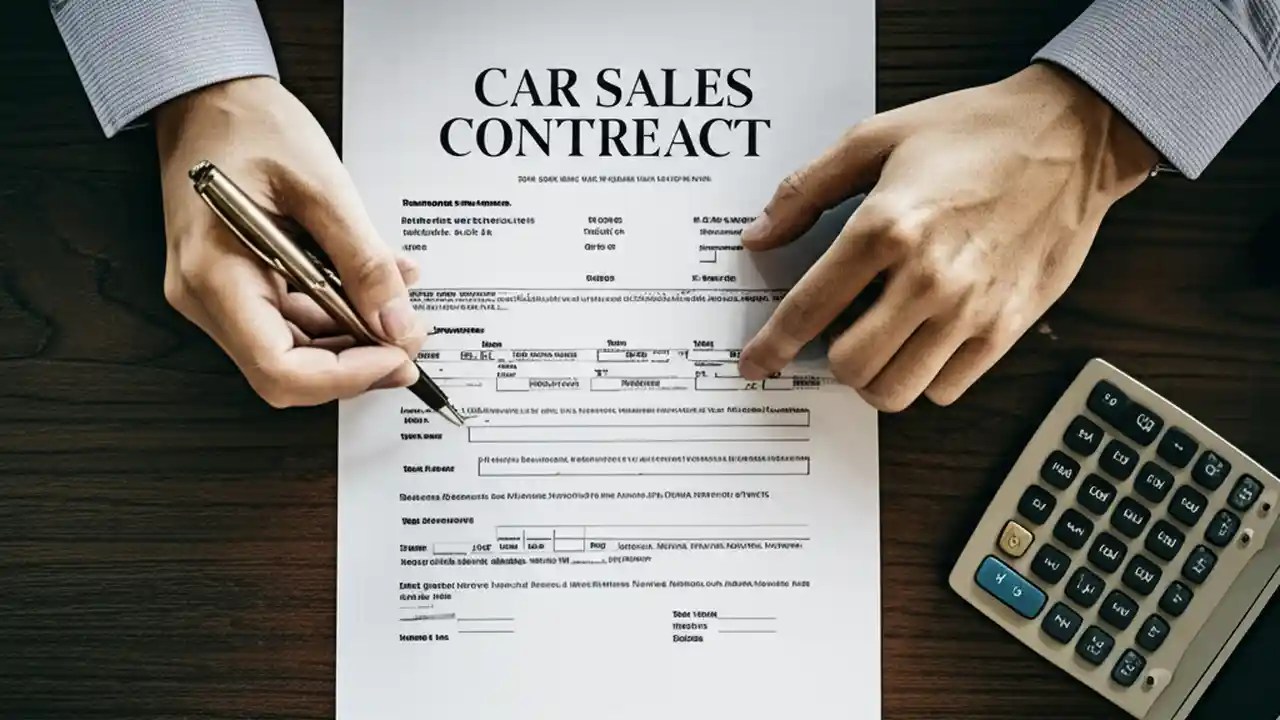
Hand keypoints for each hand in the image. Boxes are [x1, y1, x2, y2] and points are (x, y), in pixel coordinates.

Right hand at [155, 77, 424, 407]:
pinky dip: (335, 311)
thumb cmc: (247, 124)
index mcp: (215, 274)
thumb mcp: (323, 186)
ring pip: (293, 348)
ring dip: (352, 336)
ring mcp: (217, 293)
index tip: (395, 356)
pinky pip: (289, 317)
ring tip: (398, 306)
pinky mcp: (235, 283)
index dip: (345, 375)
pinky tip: (369, 287)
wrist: (208, 94)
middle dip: (356, 362)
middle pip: (287, 369)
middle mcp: (205, 296)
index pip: (279, 368)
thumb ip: (363, 261)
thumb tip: (396, 323)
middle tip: (409, 339)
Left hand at [737, 63, 1157, 410]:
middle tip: (835, 335)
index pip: (809, 309)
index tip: (755, 364)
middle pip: (849, 365)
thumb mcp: (876, 137)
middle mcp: (926, 277)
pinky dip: (924, 378)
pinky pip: (947, 389)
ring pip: (896, 390)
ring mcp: (970, 309)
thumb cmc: (974, 132)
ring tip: (877, 344)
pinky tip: (922, 343)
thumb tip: (758, 236)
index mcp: (886, 227)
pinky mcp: (1008, 327)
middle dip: (828, 359)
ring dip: (873, 378)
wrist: (1072, 135)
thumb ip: (806, 189)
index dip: (772, 345)